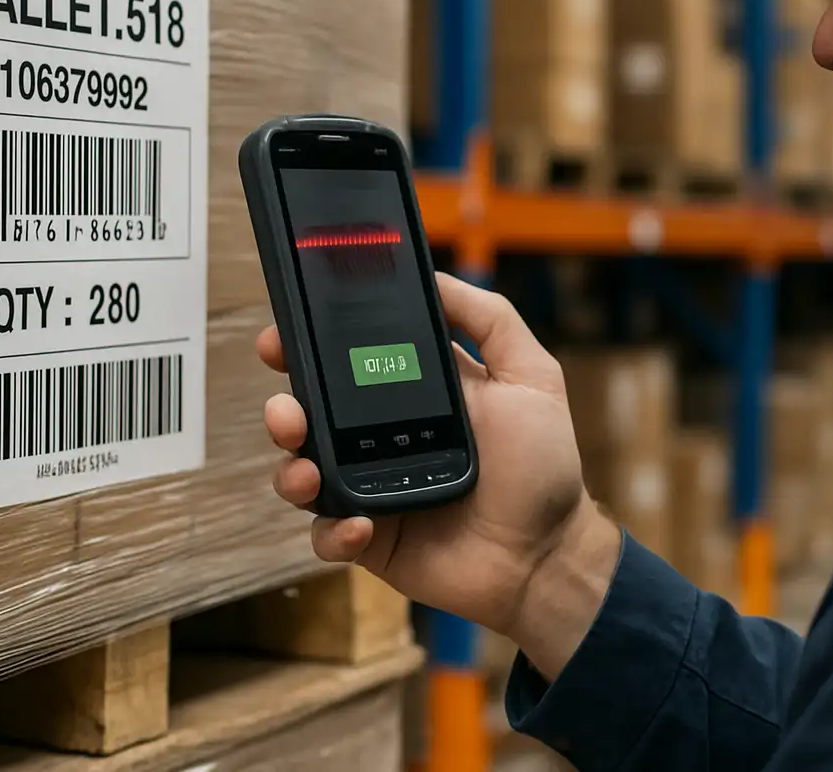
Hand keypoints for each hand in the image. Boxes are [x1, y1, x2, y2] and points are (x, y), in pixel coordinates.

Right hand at [258, 272, 620, 673]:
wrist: (548, 554)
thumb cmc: (544, 466)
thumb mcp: (532, 377)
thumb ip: (491, 321)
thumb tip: (434, 278)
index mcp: (414, 394)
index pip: (347, 362)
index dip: (308, 346)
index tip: (284, 334)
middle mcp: (383, 437)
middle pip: (310, 415)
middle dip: (284, 407)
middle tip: (286, 409)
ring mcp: (372, 488)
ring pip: (302, 472)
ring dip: (291, 467)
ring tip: (307, 468)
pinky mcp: (370, 539)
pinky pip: (326, 533)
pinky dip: (332, 529)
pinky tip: (360, 525)